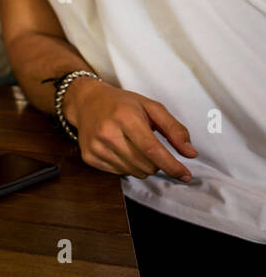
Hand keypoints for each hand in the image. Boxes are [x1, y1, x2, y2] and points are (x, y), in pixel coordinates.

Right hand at [64, 76, 197, 181]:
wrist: (86, 102)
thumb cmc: (121, 104)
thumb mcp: (151, 107)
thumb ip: (174, 129)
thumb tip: (190, 153)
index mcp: (125, 117)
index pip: (152, 150)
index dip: (172, 165)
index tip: (185, 175)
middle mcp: (107, 133)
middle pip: (146, 165)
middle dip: (158, 163)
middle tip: (152, 148)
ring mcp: (96, 147)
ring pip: (135, 172)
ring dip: (143, 165)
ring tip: (135, 147)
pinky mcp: (89, 157)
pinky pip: (120, 173)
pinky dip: (127, 166)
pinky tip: (121, 150)